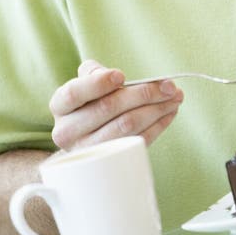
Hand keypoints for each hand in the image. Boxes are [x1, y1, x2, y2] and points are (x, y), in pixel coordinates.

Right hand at [49, 60, 183, 150]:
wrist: (86, 137)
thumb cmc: (90, 102)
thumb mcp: (86, 82)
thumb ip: (94, 73)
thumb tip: (116, 78)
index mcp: (60, 106)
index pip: (74, 93)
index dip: (98, 83)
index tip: (121, 75)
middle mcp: (68, 131)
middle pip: (108, 108)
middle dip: (144, 94)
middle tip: (169, 86)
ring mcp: (88, 151)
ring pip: (126, 126)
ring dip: (156, 110)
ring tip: (175, 98)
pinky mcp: (109, 162)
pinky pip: (137, 142)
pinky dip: (158, 125)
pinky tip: (169, 113)